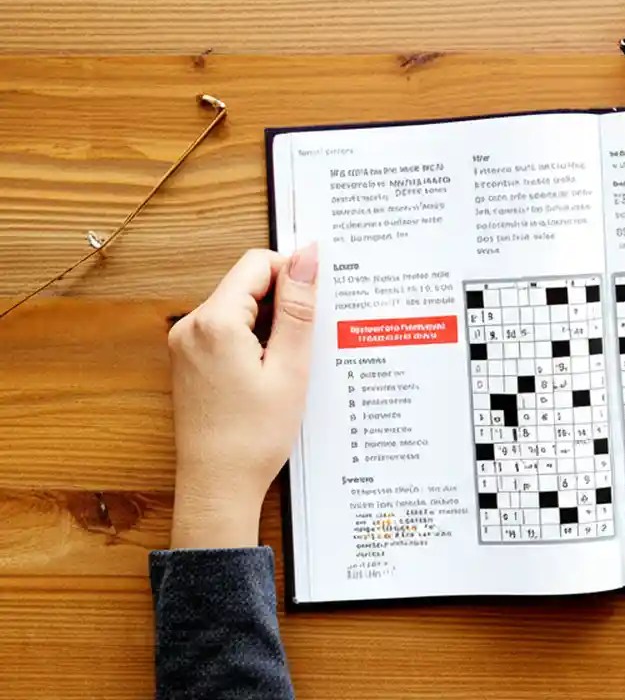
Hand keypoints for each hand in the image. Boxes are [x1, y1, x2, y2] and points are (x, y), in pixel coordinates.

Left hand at [167, 245, 318, 548]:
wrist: (217, 486)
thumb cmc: (254, 437)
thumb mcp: (290, 369)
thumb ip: (299, 308)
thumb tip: (308, 256)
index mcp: (214, 322)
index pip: (258, 264)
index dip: (294, 273)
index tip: (321, 299)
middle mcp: (191, 326)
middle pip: (246, 284)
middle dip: (285, 300)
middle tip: (314, 337)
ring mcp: (185, 344)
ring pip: (238, 307)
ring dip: (272, 322)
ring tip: (293, 363)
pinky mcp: (188, 360)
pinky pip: (226, 331)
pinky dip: (255, 339)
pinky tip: (274, 371)